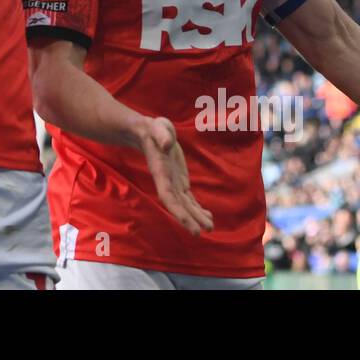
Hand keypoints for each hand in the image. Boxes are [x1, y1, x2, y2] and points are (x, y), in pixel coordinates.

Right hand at [136, 117, 213, 235]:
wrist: (149, 133)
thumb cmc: (153, 130)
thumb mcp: (157, 127)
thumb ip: (161, 135)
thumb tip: (166, 145)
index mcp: (160, 172)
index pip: (168, 196)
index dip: (178, 212)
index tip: (188, 224)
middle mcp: (166, 182)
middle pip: (177, 204)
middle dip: (189, 218)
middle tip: (204, 231)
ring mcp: (173, 183)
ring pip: (184, 204)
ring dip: (196, 216)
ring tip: (210, 227)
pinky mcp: (180, 181)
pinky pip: (188, 198)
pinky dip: (197, 208)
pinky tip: (207, 216)